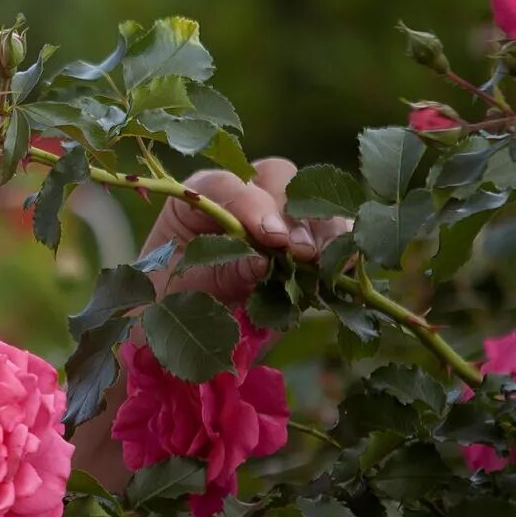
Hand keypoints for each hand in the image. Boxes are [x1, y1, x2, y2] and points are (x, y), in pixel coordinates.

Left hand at [144, 156, 347, 303]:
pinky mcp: (305, 246)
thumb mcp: (186, 294)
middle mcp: (240, 200)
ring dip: (322, 229)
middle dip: (290, 214)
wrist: (188, 337)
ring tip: (318, 263)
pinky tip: (341, 267)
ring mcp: (277, 220)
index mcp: (197, 202)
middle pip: (277, 179)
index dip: (250, 203)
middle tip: (298, 252)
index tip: (269, 236)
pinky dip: (341, 246)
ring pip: (311, 201)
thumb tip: (261, 261)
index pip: (225, 185)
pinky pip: (334, 233)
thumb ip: (221, 273)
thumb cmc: (174, 309)